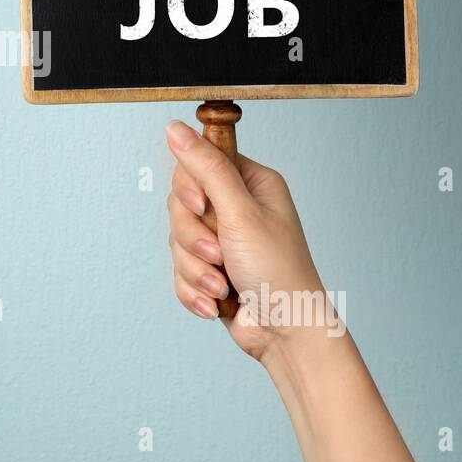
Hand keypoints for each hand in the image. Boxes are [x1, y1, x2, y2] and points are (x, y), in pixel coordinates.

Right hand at [165, 119, 325, 360]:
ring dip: (195, 269)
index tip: (202, 208)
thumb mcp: (240, 213)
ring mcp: (222, 240)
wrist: (286, 333)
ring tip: (222, 285)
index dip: (189, 189)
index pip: (196, 164)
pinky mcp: (211, 270)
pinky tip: (216, 302)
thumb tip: (176, 129)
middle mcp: (236, 208)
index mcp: (250, 184)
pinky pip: (179, 271)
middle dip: (193, 238)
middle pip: (180, 205)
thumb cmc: (278, 272)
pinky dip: (194, 290)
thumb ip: (206, 168)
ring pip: (177, 241)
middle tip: (219, 253)